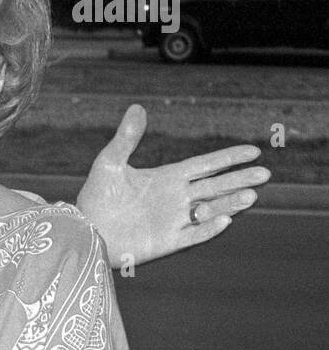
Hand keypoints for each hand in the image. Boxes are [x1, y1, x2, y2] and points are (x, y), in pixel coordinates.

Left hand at [76, 104, 269, 264]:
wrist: (85, 229)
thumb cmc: (96, 197)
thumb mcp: (110, 162)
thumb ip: (127, 138)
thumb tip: (137, 107)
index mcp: (167, 178)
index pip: (205, 166)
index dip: (227, 158)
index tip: (253, 151)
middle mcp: (175, 198)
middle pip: (215, 186)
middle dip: (239, 179)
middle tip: (265, 173)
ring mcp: (174, 220)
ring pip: (211, 209)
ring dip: (230, 203)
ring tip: (252, 194)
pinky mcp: (168, 241)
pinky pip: (194, 234)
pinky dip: (209, 228)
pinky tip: (224, 220)